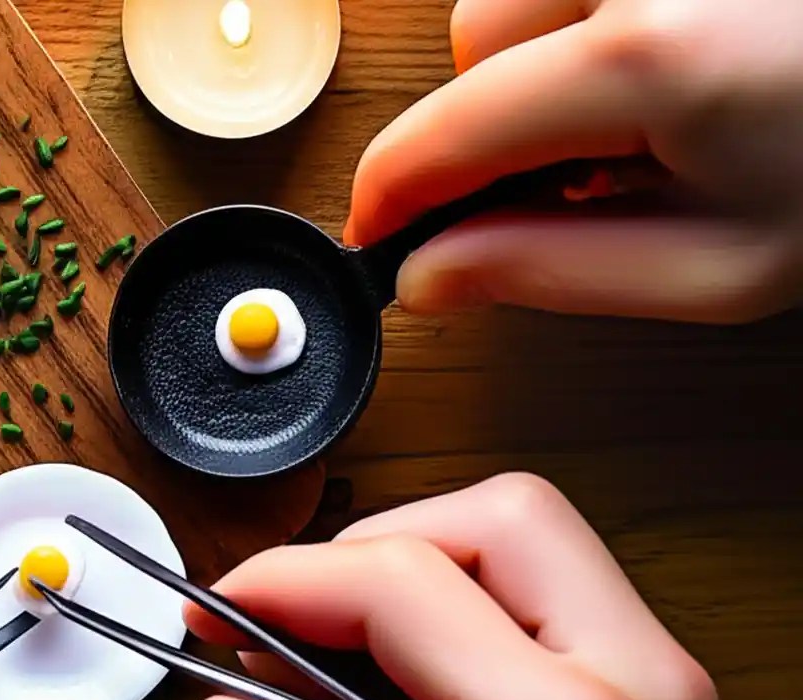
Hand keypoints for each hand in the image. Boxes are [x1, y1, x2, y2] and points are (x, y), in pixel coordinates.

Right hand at [184, 473, 718, 699]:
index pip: (403, 578)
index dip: (285, 579)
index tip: (224, 604)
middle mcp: (640, 683)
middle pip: (497, 514)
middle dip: (374, 547)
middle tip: (299, 610)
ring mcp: (656, 685)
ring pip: (526, 540)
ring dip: (418, 570)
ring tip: (350, 640)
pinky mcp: (649, 697)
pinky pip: (543, 600)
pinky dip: (463, 612)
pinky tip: (411, 668)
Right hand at [345, 0, 802, 323]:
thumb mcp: (722, 263)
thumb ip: (553, 272)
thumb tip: (434, 274)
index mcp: (641, 58)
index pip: (443, 132)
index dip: (389, 196)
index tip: (377, 237)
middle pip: (472, 42)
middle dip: (503, 116)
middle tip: (594, 167)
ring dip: (553, 58)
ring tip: (657, 103)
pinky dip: (595, 16)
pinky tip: (680, 54)